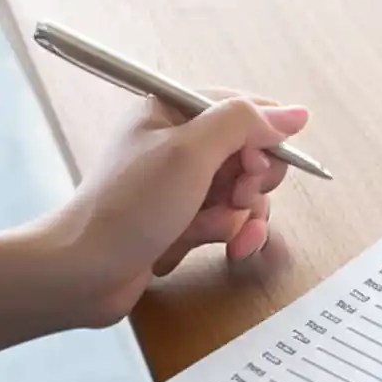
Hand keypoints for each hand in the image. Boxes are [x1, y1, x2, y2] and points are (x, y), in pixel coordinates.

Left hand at [51, 91, 308, 327]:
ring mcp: (184, 184)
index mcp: (173, 112)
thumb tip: (296, 114)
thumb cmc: (130, 206)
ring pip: (245, 191)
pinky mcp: (186, 219)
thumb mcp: (190, 153)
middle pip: (252, 153)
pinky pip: (231, 219)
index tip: (254, 165)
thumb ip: (244, 124)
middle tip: (233, 197)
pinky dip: (233, 234)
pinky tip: (227, 249)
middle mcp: (180, 144)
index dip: (262, 138)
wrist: (86, 272)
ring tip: (216, 231)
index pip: (244, 110)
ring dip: (241, 215)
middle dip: (252, 183)